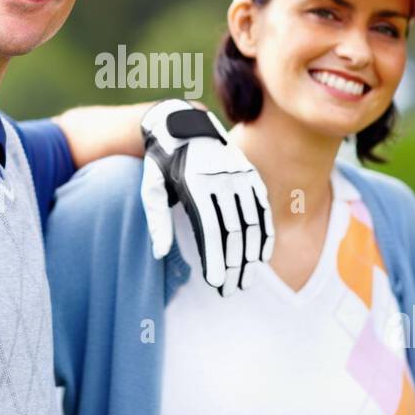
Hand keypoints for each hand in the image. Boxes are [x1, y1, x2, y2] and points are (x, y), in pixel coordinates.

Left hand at [140, 99, 273, 295]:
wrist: (183, 124)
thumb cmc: (162, 162)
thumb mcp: (150, 185)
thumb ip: (155, 219)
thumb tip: (161, 253)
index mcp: (195, 182)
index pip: (210, 229)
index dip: (215, 258)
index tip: (215, 282)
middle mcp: (222, 178)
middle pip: (233, 230)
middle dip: (234, 264)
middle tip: (230, 290)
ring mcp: (240, 175)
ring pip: (251, 222)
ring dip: (251, 255)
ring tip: (245, 281)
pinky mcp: (250, 174)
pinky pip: (262, 208)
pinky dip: (264, 234)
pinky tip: (262, 257)